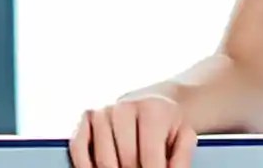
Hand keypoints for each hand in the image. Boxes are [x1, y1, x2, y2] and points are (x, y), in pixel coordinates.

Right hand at [69, 94, 197, 167]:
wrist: (154, 101)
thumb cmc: (168, 125)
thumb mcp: (184, 137)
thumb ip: (181, 159)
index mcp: (152, 111)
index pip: (149, 158)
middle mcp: (124, 108)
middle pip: (125, 162)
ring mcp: (103, 112)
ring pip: (102, 161)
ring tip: (129, 167)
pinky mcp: (87, 118)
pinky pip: (78, 149)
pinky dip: (85, 166)